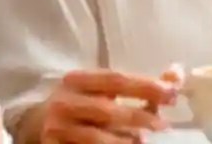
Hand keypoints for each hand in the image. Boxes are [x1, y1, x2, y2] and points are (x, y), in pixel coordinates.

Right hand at [38, 67, 179, 143]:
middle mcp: (64, 102)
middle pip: (107, 109)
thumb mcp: (100, 90)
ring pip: (96, 138)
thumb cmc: (78, 105)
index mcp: (77, 80)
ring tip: (145, 142)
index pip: (115, 80)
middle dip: (140, 117)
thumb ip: (138, 86)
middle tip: (163, 125)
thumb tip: (176, 74)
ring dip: (125, 142)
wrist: (35, 125)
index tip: (172, 93)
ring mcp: (58, 129)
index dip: (145, 86)